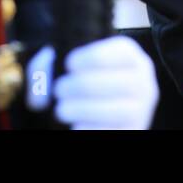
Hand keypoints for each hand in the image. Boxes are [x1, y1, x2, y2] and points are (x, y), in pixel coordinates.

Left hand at [26, 36, 157, 128]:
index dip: (90, 57)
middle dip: (82, 86)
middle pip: (116, 82)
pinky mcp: (135, 129)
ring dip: (84, 109)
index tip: (69, 64)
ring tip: (62, 110)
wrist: (100, 106)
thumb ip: (47, 70)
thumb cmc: (83, 80)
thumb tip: (39, 97)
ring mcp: (141, 109)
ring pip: (118, 110)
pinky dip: (91, 129)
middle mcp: (142, 81)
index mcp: (130, 57)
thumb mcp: (68, 65)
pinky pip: (114, 131)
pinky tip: (75, 126)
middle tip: (60, 90)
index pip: (119, 51)